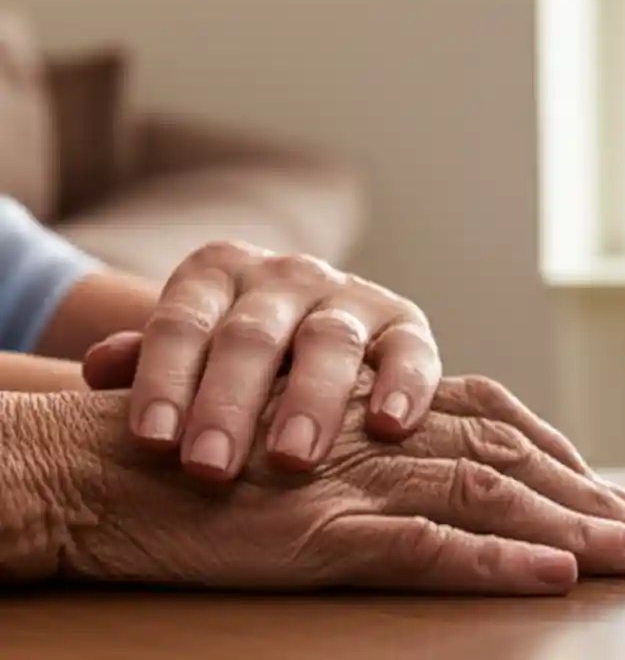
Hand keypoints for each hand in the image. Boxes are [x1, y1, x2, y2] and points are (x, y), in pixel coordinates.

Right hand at [0, 370, 624, 592]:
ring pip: (494, 500)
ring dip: (575, 531)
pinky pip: (427, 551)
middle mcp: (385, 434)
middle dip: (595, 500)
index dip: (567, 462)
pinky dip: (495, 566)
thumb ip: (373, 448)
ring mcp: (360, 482)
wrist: (103, 465)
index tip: (617, 500)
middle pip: (517, 462)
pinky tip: (549, 582)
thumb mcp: (304, 443)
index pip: (502, 426)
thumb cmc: (201, 458)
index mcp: (384, 409)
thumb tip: (443, 479)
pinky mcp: (324, 532)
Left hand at [90, 240, 442, 480]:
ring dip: (309, 402)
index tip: (151, 442)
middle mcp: (286, 276)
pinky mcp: (406, 325)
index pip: (182, 322)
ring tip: (292, 462)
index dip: (164, 380)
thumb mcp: (185, 354)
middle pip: (252, 335)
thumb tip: (99, 369)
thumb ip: (145, 365)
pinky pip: (409, 351)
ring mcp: (349, 297)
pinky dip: (401, 386)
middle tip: (210, 467)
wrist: (314, 331)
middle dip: (229, 403)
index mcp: (218, 274)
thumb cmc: (230, 362)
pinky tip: (387, 426)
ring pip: (329, 341)